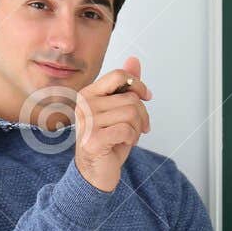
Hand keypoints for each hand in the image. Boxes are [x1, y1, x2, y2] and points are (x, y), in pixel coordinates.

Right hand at [73, 55, 152, 192]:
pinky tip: (121, 144)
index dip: (139, 85)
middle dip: (142, 116)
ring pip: (132, 114)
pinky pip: (127, 130)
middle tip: (136, 129)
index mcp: (89, 93)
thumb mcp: (120, 110)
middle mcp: (84, 104)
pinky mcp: (93, 139)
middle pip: (131, 98)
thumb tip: (134, 59)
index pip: (119, 76)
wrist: (96, 171)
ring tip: (126, 137)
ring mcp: (86, 121)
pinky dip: (131, 139)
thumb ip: (126, 85)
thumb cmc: (109, 139)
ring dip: (136, 129)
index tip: (147, 97)